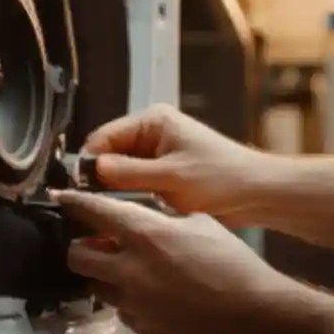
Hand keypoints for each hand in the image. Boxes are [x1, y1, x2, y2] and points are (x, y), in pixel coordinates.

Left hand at [56, 189, 291, 333]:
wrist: (252, 315)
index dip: (73, 203)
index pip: (92, 212)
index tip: (61, 199)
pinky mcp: (141, 328)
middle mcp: (128, 269)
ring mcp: (132, 303)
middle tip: (96, 243)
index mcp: (144, 234)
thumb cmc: (232, 262)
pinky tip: (149, 297)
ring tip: (125, 271)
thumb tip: (146, 218)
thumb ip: (164, 219)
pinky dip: (127, 301)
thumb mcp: (199, 223)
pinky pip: (121, 310)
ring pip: (95, 287)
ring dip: (103, 276)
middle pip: (77, 256)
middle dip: (80, 247)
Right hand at [83, 104, 264, 223]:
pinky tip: (126, 211)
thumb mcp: (171, 177)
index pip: (105, 136)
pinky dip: (130, 195)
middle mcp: (151, 132)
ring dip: (116, 188)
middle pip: (109, 153)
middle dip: (100, 176)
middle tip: (89, 204)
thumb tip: (92, 169)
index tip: (76, 187)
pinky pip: (135, 182)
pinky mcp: (163, 173)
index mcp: (152, 121)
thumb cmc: (221, 179)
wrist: (257, 194)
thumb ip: (128, 173)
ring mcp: (157, 153)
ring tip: (107, 209)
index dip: (88, 161)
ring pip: (120, 171)